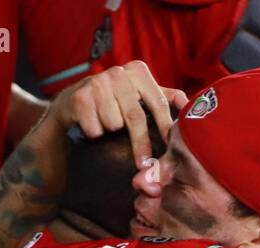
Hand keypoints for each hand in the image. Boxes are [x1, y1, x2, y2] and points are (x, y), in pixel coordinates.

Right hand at [47, 61, 186, 168]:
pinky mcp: (80, 98)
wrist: (71, 106)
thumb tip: (188, 103)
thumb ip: (164, 97)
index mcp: (138, 71)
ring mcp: (97, 83)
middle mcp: (118, 73)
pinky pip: (96, 129)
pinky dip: (95, 135)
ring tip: (105, 125)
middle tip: (144, 165)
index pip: (158, 103)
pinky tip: (91, 125)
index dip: (166, 128)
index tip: (171, 149)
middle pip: (136, 117)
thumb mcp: (139, 95)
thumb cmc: (112, 103)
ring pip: (114, 124)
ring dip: (111, 132)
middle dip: (141, 144)